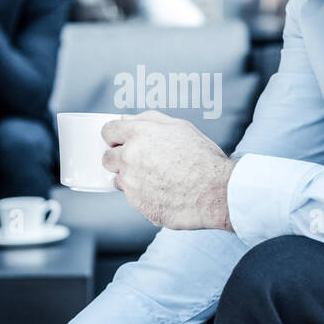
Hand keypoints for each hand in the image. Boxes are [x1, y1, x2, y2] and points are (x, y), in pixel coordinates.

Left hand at [101, 110, 236, 230]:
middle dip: (119, 160)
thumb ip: (148, 120)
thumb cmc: (202, 158)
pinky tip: (165, 193)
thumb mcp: (180, 127)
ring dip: (132, 180)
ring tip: (158, 180)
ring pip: (119, 181)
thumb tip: (126, 119)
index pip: (108, 131)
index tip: (120, 142)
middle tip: (142, 163)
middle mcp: (130, 157)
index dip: (115, 137)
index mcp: (139, 134)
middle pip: (107, 158)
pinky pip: (133, 199)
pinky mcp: (138, 204)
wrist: (216, 191)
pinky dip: (145, 196)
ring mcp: (132, 183)